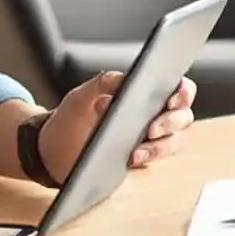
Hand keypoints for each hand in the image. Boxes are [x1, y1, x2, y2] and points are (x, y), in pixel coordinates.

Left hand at [37, 73, 196, 183]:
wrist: (51, 151)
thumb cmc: (68, 120)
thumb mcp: (79, 97)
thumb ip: (102, 84)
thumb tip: (125, 78)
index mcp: (140, 92)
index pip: (174, 87)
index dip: (183, 91)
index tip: (173, 97)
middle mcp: (150, 113)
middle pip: (182, 115)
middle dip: (172, 120)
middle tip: (152, 127)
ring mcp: (148, 137)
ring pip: (174, 139)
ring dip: (161, 145)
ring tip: (137, 150)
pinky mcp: (141, 157)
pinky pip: (158, 157)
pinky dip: (151, 157)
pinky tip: (133, 157)